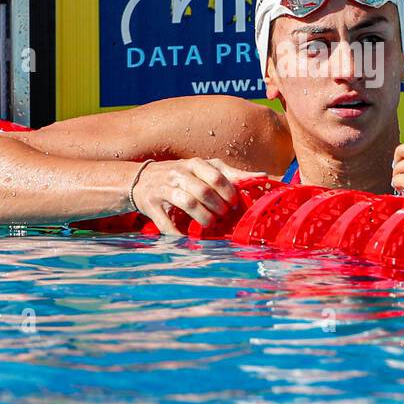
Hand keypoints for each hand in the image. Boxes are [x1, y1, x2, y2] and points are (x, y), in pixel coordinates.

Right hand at [131, 158, 267, 234]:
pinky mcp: (151, 205)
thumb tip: (263, 176)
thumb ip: (231, 174)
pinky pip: (166, 223)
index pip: (216, 176)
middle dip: (218, 208)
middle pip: (203, 191)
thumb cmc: (181, 174)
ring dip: (203, 218)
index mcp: (194, 164)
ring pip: (188, 203)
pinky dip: (178, 234)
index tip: (234, 204)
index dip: (228, 192)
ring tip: (210, 225)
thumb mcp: (204, 168)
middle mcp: (178, 174)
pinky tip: (188, 239)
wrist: (140, 179)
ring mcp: (163, 189)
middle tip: (224, 216)